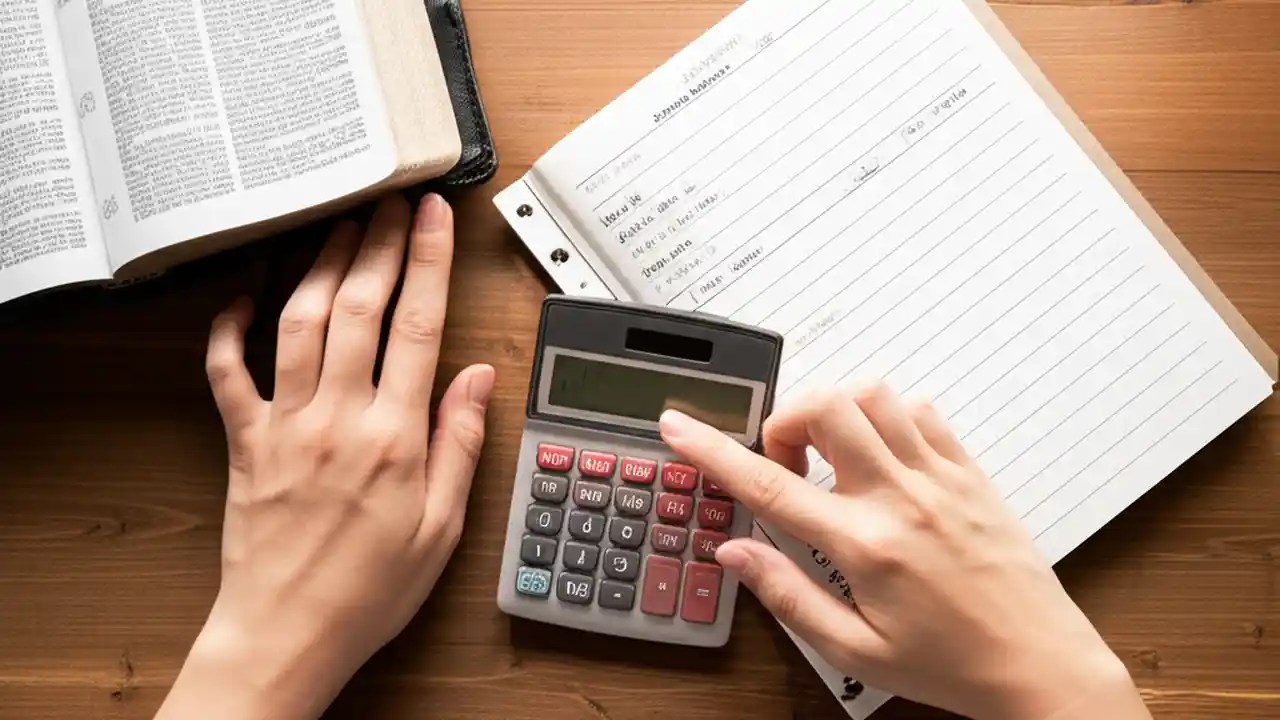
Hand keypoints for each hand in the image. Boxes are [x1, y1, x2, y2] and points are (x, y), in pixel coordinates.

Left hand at [156, 194, 493, 719]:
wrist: (288, 634)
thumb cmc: (369, 590)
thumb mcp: (442, 528)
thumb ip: (460, 445)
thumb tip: (476, 377)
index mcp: (395, 439)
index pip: (418, 327)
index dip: (429, 261)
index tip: (436, 216)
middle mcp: (337, 418)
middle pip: (359, 307)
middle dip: (379, 242)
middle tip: (392, 200)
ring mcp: (285, 424)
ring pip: (299, 321)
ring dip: (322, 265)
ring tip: (343, 227)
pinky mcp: (244, 441)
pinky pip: (226, 370)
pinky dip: (230, 326)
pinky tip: (248, 294)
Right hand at [659, 383, 1148, 719]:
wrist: (1039, 665)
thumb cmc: (953, 664)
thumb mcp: (854, 651)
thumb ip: (787, 595)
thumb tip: (736, 553)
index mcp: (865, 546)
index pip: (768, 483)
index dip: (712, 450)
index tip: (680, 426)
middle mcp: (902, 499)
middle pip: (826, 407)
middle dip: (786, 420)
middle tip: (787, 462)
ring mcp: (941, 478)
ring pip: (875, 395)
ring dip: (838, 411)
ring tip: (833, 455)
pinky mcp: (971, 472)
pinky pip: (924, 411)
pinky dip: (890, 416)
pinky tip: (883, 456)